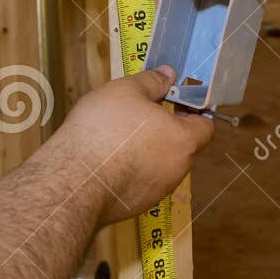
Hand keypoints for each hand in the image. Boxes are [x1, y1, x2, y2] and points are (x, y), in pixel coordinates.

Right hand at [48, 66, 212, 224]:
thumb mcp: (126, 91)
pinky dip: (131, 170)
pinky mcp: (137, 204)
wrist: (74, 179)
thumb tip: (168, 74)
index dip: (192, 110)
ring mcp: (157, 191)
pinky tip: (108, 159)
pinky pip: (141, 182)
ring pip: (161, 165)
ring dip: (148, 150)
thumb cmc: (104, 130)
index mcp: (183, 140)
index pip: (205, 125)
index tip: (175, 101)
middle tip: (141, 114)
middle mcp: (177, 170)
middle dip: (165, 129)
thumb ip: (152, 81)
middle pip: (182, 145)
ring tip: (119, 136)